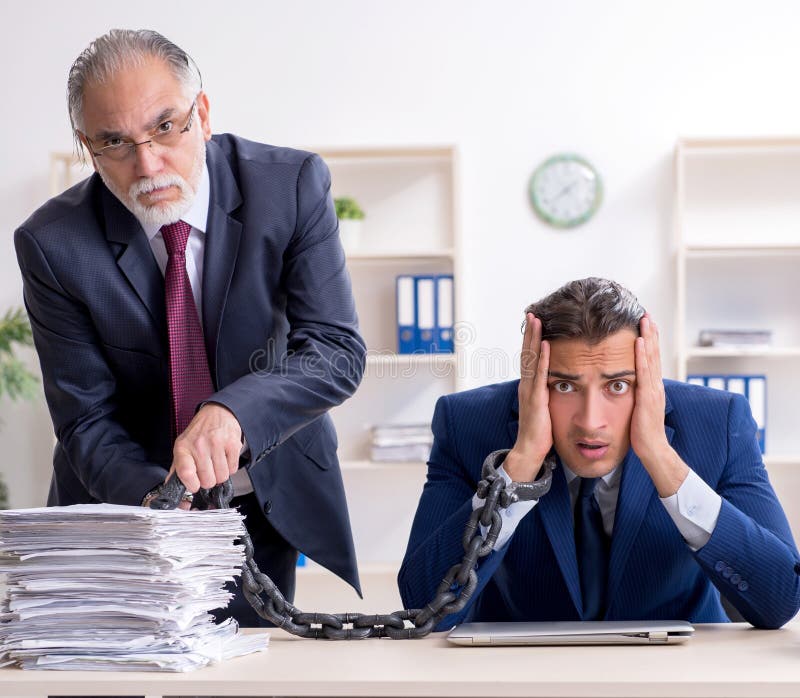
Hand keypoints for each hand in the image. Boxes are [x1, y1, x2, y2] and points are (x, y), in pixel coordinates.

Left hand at [168, 403, 241, 493]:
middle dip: (209, 480)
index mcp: (183, 448)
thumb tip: (171, 485)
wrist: (218, 412)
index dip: (192, 484)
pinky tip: (225, 458)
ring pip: (222, 477)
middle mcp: (199, 445)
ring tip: (217, 463)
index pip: (185, 473)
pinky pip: (233, 469)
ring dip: (220, 474)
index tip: (195, 485)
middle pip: (207, 480)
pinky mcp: (232, 444)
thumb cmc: (199, 432)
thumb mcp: (183, 445)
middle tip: (208, 471)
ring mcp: (217, 444)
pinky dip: (230, 467)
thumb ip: (177, 467)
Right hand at [504, 313, 552, 481]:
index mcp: (530, 386)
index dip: (532, 340)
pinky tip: (546, 345)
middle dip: (530, 332)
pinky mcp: (536, 400)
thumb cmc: (541, 432)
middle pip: (527, 353)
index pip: (530, 358)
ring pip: (531, 360)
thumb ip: (548, 393)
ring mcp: (529, 391)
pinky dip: (542, 359)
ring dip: (534, 339)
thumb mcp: (545, 407)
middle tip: (533, 313)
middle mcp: (526, 385)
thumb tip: (556, 383)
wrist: (530, 452)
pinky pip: (540, 375)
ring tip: (536, 320)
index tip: (535, 322)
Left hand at [631, 314, 686, 495]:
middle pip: (654, 354)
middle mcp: (655, 385)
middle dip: (651, 333)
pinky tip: (640, 341)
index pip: (651, 359)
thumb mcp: (637, 408)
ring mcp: (654, 390)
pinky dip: (643, 355)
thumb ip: (635, 395)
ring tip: (645, 319)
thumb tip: (627, 386)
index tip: (645, 324)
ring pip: (652, 358)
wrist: (652, 450)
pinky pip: (645, 372)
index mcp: (652, 387)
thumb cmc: (641, 432)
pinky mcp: (648, 397)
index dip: (649, 341)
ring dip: (649, 337)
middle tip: (646, 313)